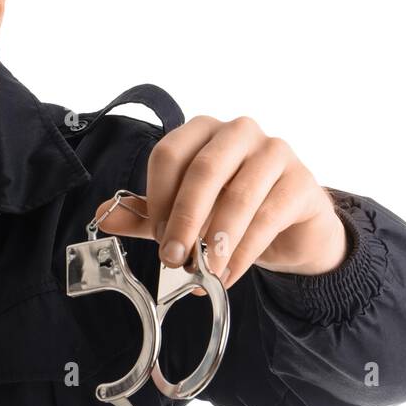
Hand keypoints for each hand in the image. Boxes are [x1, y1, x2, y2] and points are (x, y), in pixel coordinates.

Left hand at [95, 115, 348, 289]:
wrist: (289, 228)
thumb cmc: (229, 211)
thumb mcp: (182, 214)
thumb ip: (146, 214)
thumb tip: (104, 216)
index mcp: (202, 132)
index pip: (169, 153)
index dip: (158, 197)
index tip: (156, 236)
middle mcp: (238, 132)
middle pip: (203, 171)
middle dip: (184, 220)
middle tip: (173, 258)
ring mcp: (275, 152)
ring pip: (240, 195)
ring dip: (216, 239)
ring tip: (204, 271)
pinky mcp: (302, 182)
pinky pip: (269, 217)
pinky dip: (244, 251)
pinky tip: (229, 273)